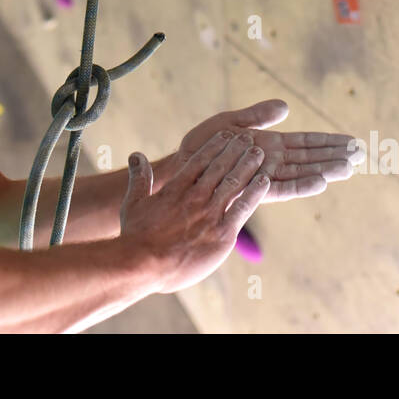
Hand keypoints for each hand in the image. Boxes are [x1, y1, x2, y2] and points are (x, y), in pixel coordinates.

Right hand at [119, 131, 268, 294]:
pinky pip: (243, 209)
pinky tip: (265, 181)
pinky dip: (255, 193)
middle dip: (235, 150)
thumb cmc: (136, 236)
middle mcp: (196, 197)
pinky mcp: (222, 234)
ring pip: (234, 183)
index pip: (199, 160)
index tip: (226, 134)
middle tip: (249, 138)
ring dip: (248, 166)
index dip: (214, 145)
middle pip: (220, 167)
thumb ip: (140, 177)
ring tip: (259, 153)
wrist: (143, 265)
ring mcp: (210, 214)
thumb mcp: (133, 203)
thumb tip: (135, 154)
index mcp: (176, 188)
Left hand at [173, 99, 361, 201]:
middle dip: (334, 156)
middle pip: (310, 158)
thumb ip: (258, 115)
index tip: (352, 141)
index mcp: (269, 145)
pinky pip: (282, 187)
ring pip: (302, 173)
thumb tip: (286, 107)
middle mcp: (271, 162)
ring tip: (350, 167)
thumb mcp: (232, 122)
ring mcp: (264, 175)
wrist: (181, 163)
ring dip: (325, 170)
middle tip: (361, 154)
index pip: (305, 143)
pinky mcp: (254, 186)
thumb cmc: (203, 145)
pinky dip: (302, 185)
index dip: (328, 142)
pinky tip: (321, 182)